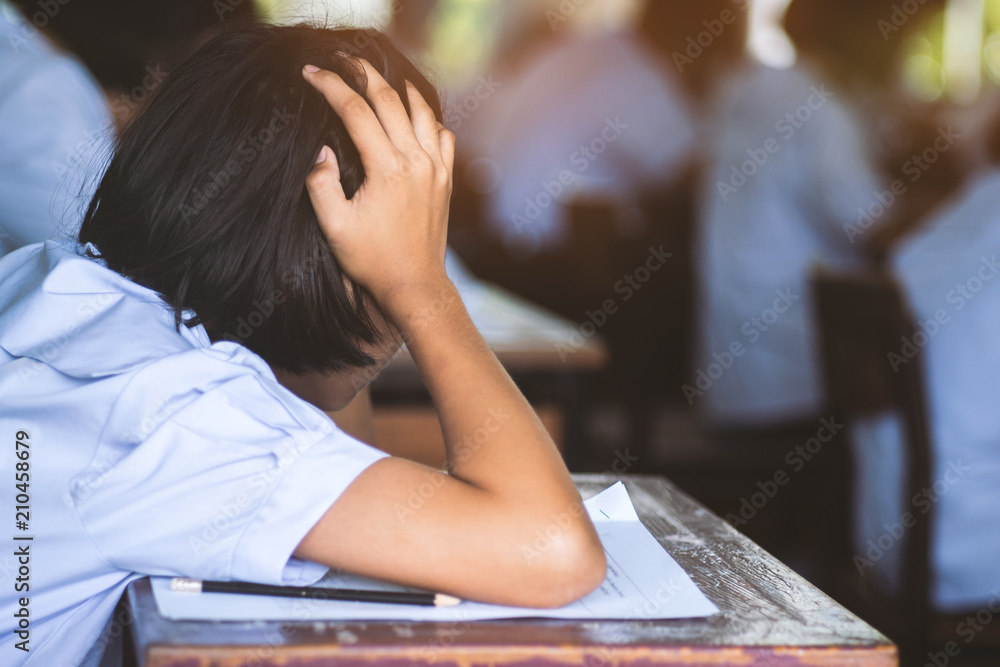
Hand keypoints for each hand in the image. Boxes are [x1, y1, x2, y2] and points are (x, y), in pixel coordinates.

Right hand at [302, 60, 455, 322]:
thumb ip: (321, 184)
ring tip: (379, 78)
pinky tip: (415, 117)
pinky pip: (443, 136)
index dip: (330, 86)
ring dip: (399, 89)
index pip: (356, 111)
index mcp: (388, 168)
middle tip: (341, 61)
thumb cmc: (372, 261)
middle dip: (362, 74)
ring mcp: (437, 169)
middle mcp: (417, 161)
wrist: (415, 286)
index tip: (310, 73)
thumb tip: (321, 149)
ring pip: (421, 112)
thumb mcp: (335, 226)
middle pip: (390, 100)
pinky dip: (428, 118)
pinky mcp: (446, 180)